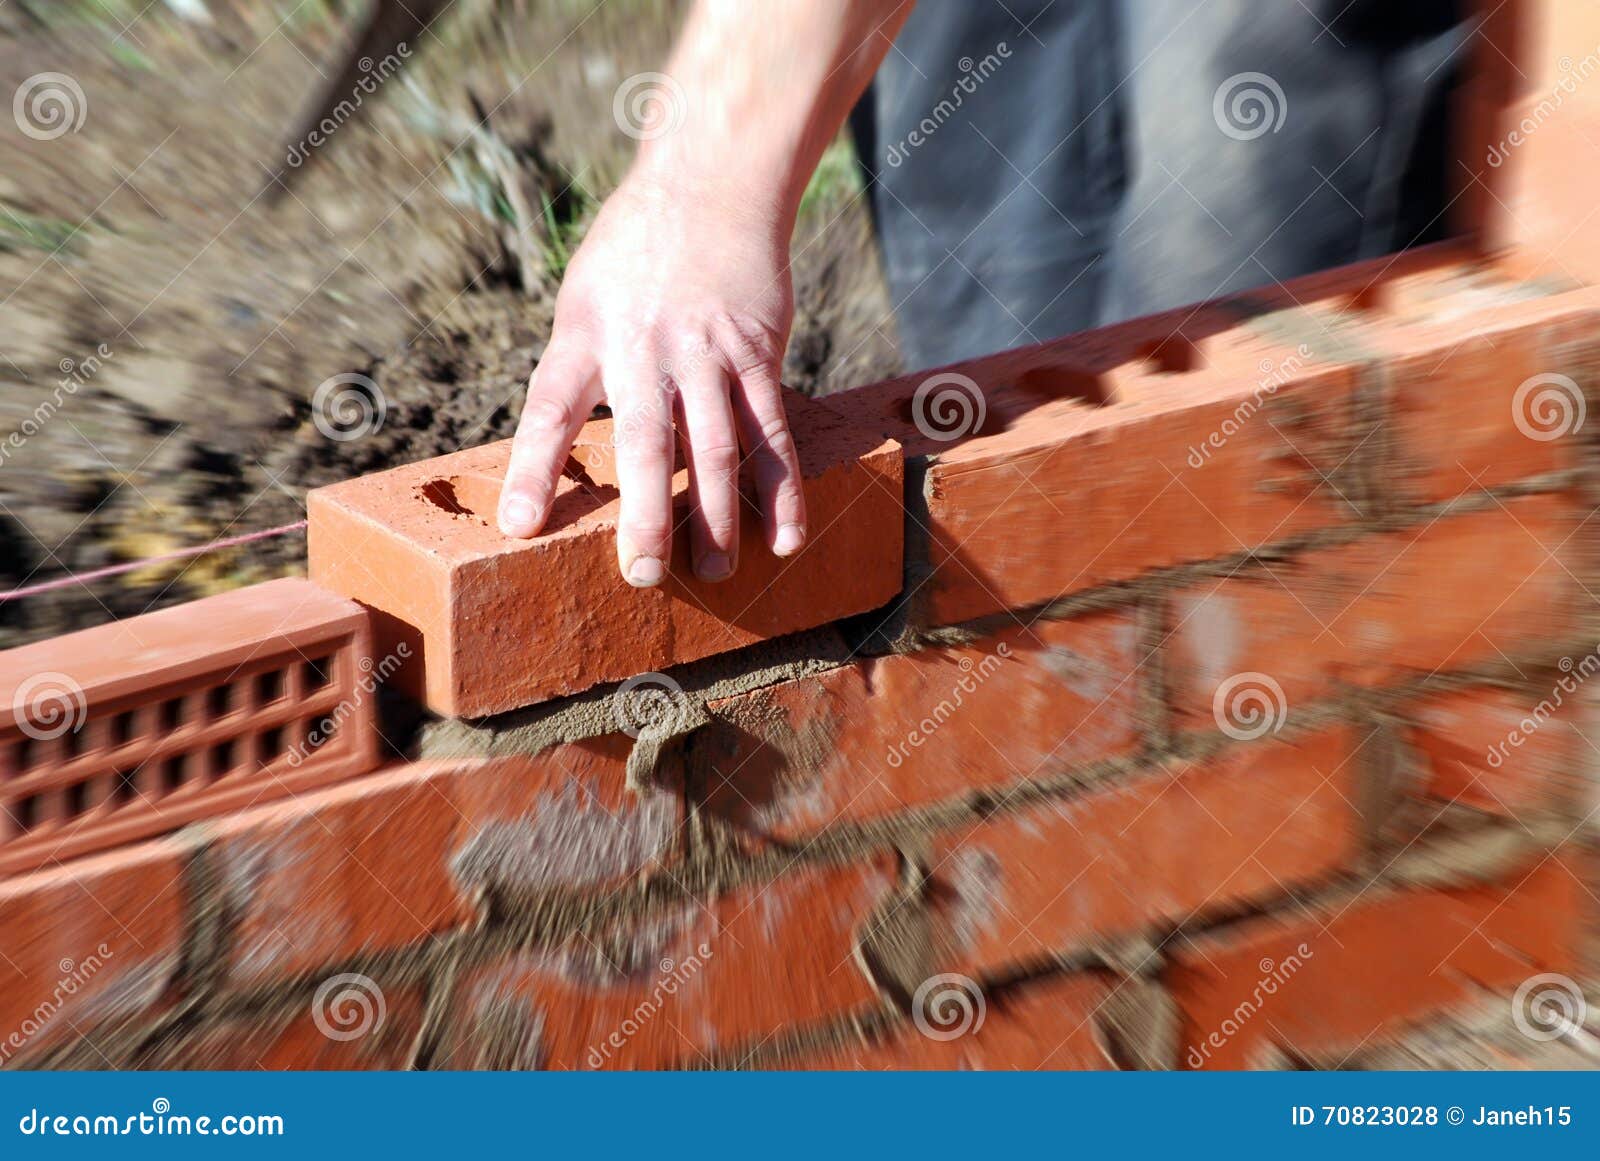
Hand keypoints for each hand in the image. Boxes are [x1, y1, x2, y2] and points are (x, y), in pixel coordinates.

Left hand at [496, 169, 805, 586]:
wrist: (711, 182)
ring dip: (716, 516)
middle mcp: (645, 346)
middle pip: (644, 442)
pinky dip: (781, 488)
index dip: (533, 470)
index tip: (519, 527)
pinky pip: (772, 431)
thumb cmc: (635, 249)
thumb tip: (555, 451)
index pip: (550, 409)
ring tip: (712, 574)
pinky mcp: (757, 355)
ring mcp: (706, 352)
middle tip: (643, 576)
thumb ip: (577, 367)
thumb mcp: (584, 294)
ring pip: (716, 446)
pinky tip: (783, 535)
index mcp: (585, 332)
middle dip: (644, 514)